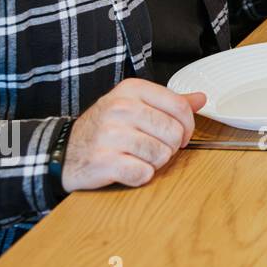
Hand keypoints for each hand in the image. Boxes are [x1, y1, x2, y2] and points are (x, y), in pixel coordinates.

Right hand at [62, 79, 205, 191]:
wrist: (64, 151)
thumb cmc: (105, 128)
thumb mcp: (134, 105)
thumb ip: (169, 102)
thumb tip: (201, 98)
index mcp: (131, 90)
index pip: (179, 107)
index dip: (187, 126)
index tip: (180, 134)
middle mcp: (120, 108)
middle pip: (174, 133)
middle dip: (170, 147)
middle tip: (154, 148)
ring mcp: (109, 135)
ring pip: (161, 155)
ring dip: (155, 163)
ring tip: (138, 158)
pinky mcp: (103, 161)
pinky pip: (143, 174)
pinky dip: (140, 176)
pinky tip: (128, 169)